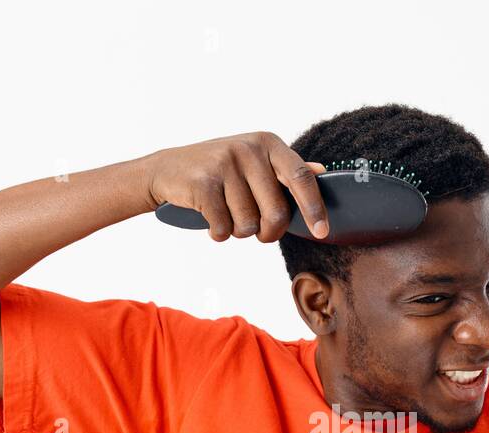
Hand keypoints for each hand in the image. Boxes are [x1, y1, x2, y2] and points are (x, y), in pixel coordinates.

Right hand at [142, 131, 329, 241]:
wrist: (167, 171)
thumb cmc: (219, 172)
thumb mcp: (255, 162)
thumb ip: (286, 169)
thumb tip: (322, 172)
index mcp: (268, 144)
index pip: (301, 177)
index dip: (314, 207)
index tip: (322, 231)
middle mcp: (248, 149)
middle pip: (276, 212)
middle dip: (269, 232)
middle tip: (259, 231)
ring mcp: (224, 164)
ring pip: (249, 224)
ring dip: (239, 231)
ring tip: (227, 215)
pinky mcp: (203, 183)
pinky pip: (223, 227)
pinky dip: (218, 233)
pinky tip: (210, 219)